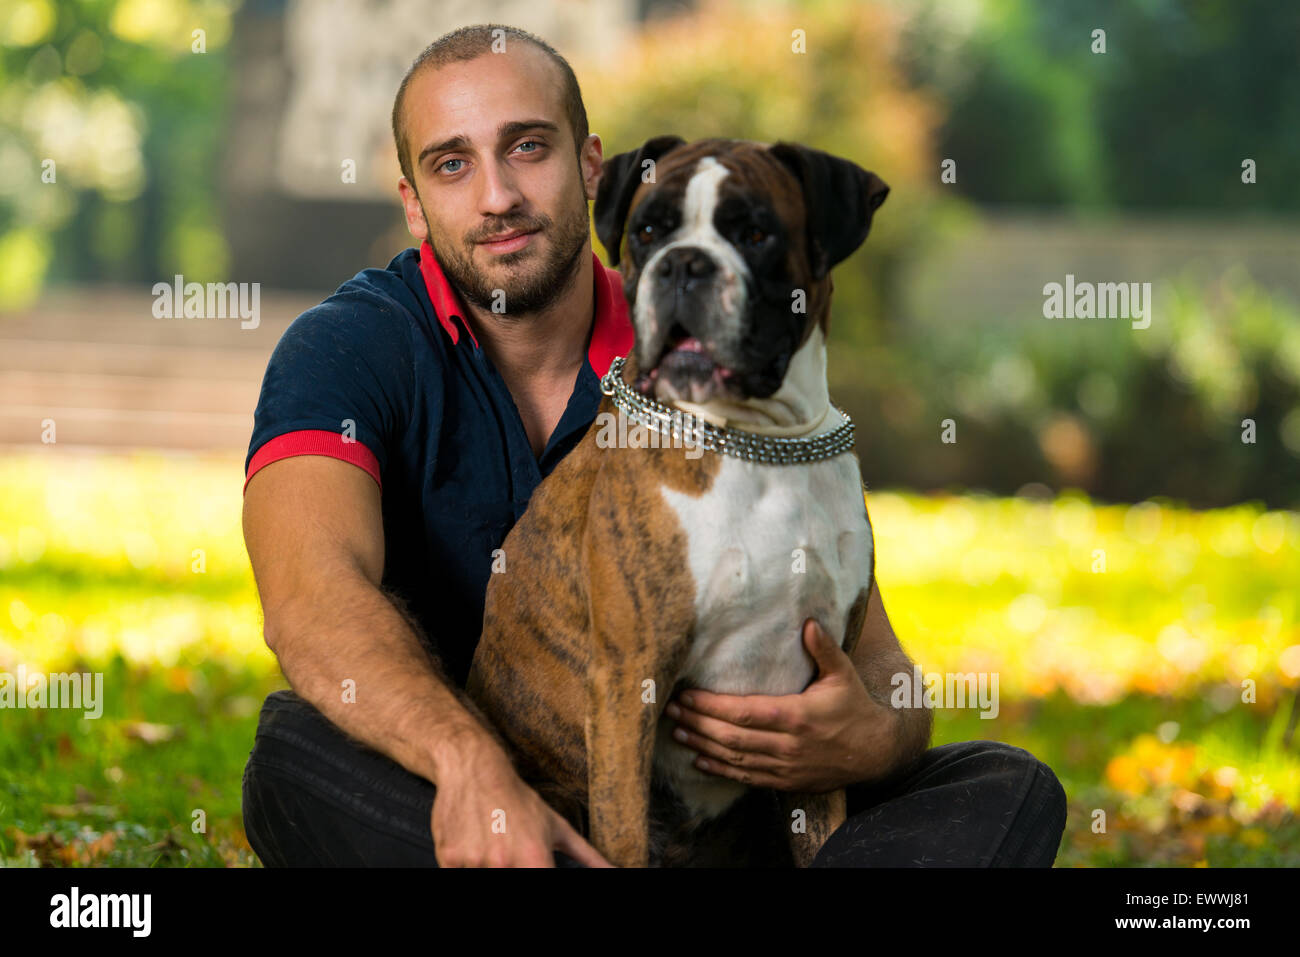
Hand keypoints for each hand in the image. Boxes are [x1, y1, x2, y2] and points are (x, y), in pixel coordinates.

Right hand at [430, 744, 613, 866]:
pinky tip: (474, 848)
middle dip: (512, 868)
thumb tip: (618, 871)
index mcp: (535, 858)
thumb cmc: (518, 800)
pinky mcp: (448, 859)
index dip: (538, 876)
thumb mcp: (557, 827)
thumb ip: (589, 857)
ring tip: (492, 848)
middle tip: (508, 853)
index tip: (532, 866)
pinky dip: (468, 867)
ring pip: (483, 879)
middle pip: (508, 882)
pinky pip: (459, 876)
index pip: (541, 884)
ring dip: (487, 868)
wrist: (474, 768)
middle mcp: (503, 863)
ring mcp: (474, 862)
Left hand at [664, 618, 896, 791]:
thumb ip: (824, 648)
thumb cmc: (855, 708)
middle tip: (671, 712)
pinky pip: (746, 778)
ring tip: (677, 733)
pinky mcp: (785, 782)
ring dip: (702, 747)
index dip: (711, 707)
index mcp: (797, 716)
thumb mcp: (843, 675)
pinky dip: (720, 771)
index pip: (744, 712)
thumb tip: (808, 621)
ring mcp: (785, 767)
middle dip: (697, 725)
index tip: (687, 696)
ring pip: (734, 759)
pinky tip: (700, 761)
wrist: (875, 753)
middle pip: (731, 738)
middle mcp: (787, 745)